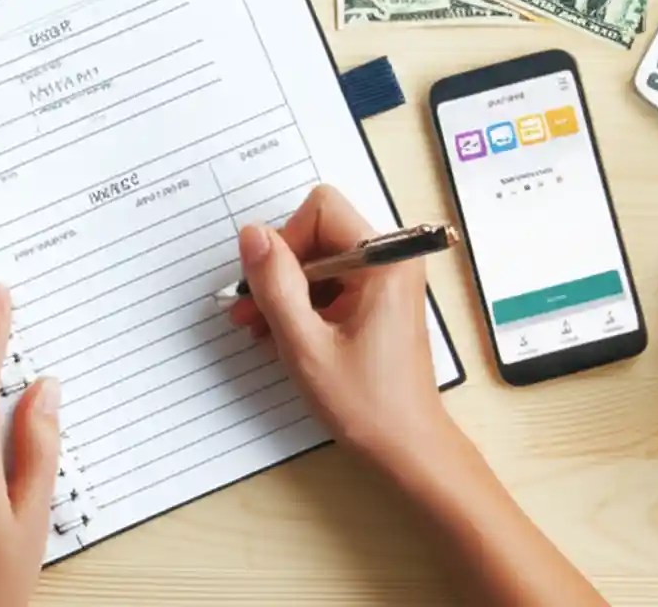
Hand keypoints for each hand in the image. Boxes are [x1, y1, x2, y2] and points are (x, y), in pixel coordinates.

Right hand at [229, 186, 446, 470]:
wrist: (406, 446)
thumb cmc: (366, 403)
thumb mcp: (305, 344)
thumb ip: (275, 284)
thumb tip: (251, 235)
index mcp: (385, 261)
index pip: (321, 210)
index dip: (286, 242)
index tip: (270, 287)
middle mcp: (391, 259)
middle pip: (318, 232)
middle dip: (280, 269)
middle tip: (250, 309)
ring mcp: (385, 280)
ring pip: (319, 259)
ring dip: (285, 290)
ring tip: (258, 327)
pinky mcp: (377, 299)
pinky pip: (330, 283)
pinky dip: (302, 304)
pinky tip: (280, 333)